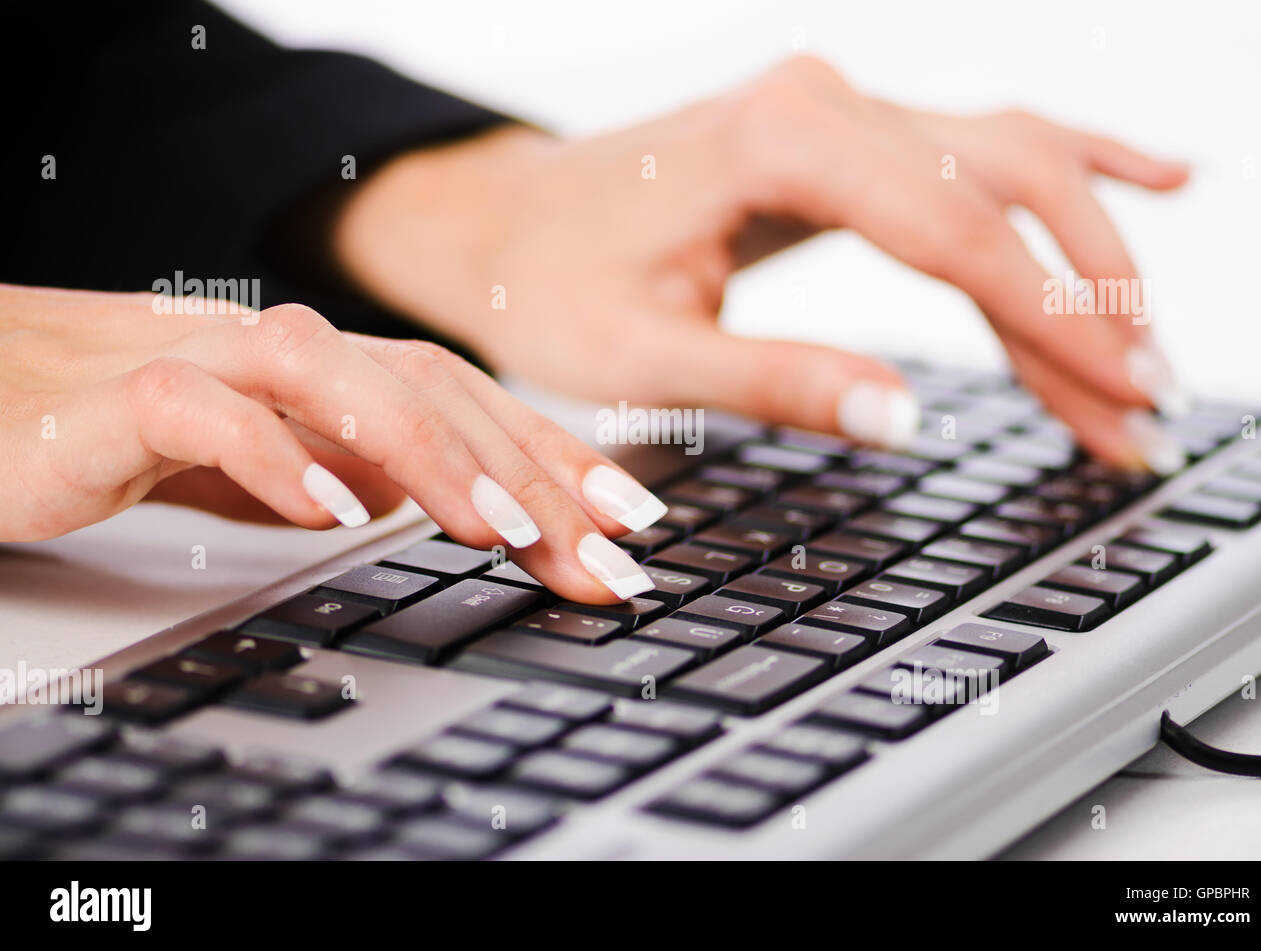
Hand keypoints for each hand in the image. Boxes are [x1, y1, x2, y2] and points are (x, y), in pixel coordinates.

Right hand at [0, 285, 667, 602]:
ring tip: (503, 529)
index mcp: (314, 373)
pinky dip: (271, 458)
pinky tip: (332, 517)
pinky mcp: (108, 398)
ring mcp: (194, 362)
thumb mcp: (244, 460)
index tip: (627, 516)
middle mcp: (272, 355)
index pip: (460, 396)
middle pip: (425, 385)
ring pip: (333, 375)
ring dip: (430, 451)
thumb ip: (322, 467)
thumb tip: (403, 496)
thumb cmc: (99, 425)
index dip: (551, 450)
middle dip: (527, 469)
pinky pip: (200, 412)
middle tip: (602, 551)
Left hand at [336, 56, 1188, 471]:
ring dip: (1085, 266)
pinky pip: (980, 148)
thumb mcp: (641, 356)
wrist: (507, 224)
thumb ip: (772, 382)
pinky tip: (1151, 186)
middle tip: (1142, 408)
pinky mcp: (846, 135)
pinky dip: (1070, 175)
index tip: (1121, 393)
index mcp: (780, 142)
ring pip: (1011, 172)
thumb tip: (903, 418)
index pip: (956, 232)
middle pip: (1010, 189)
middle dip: (1089, 304)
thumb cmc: (551, 285)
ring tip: (1141, 363)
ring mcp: (843, 108)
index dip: (1053, 319)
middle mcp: (827, 101)